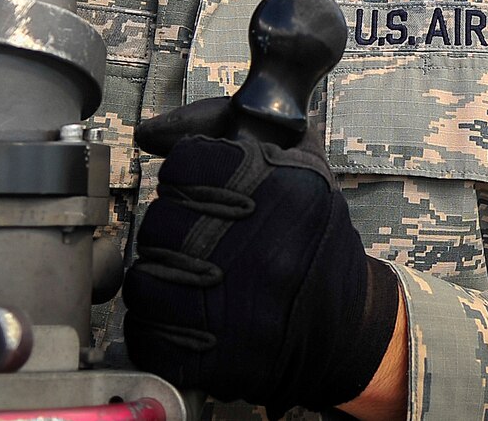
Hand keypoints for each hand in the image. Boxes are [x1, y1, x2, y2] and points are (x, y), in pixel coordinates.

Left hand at [125, 98, 400, 414]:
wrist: (344, 324)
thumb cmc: (315, 242)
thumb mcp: (301, 167)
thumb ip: (232, 130)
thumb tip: (153, 132)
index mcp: (280, 192)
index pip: (185, 164)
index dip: (185, 176)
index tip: (198, 190)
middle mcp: (256, 248)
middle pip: (158, 221)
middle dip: (170, 228)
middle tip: (193, 238)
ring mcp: (235, 307)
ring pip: (143, 278)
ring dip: (157, 276)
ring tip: (187, 276)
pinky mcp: (215, 358)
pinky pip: (146, 332)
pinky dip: (154, 324)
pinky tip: (182, 312)